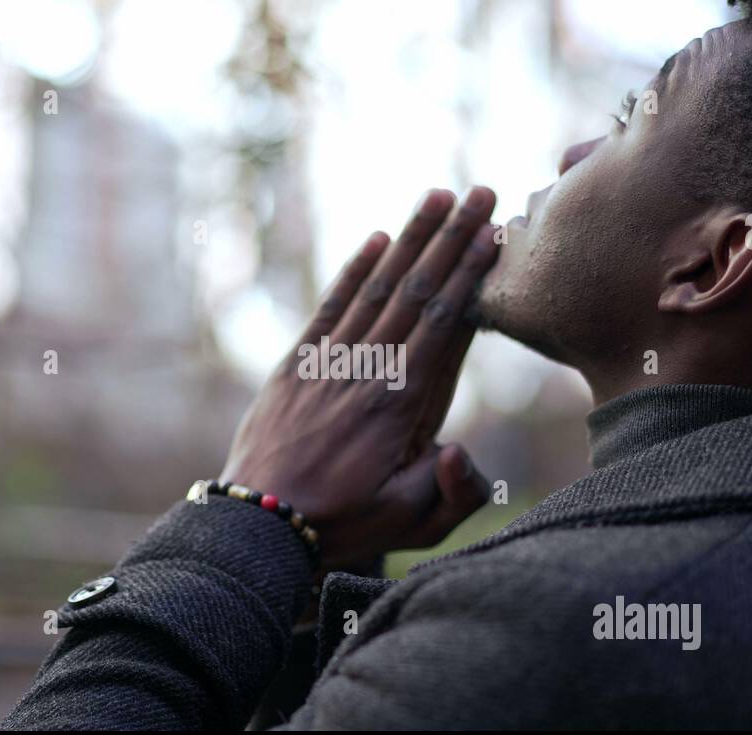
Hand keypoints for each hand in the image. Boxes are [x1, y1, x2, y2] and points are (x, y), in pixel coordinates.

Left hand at [221, 187, 499, 569]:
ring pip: (377, 289)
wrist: (259, 524)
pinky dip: (354, 270)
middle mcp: (367, 372)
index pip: (443, 324)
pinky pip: (331, 307)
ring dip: (410, 239)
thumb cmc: (344, 524)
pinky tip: (376, 239)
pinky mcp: (296, 365)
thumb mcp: (410, 523)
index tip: (492, 234)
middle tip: (480, 193)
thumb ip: (451, 492)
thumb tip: (464, 452)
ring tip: (437, 196)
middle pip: (416, 291)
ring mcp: (329, 363)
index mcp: (400, 406)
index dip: (469, 274)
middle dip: (451, 238)